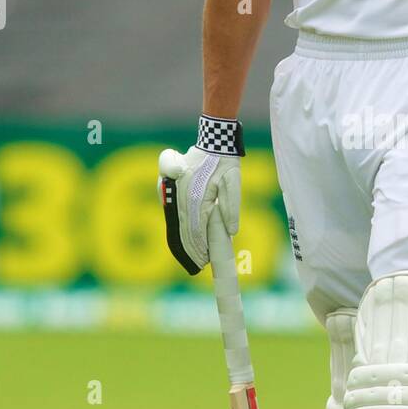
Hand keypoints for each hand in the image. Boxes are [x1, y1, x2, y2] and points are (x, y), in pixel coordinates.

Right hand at [158, 145, 240, 273]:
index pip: (196, 229)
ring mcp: (176, 195)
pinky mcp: (174, 192)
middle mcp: (183, 199)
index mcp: (198, 198)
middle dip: (192, 250)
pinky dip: (182, 230)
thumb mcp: (233, 181)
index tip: (204, 261)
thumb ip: (231, 206)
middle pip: (186, 230)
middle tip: (198, 265)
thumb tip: (232, 231)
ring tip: (192, 259)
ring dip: (185, 243)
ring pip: (179, 225)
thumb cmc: (224, 162)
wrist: (212, 143)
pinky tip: (185, 242)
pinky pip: (176, 216)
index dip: (200, 247)